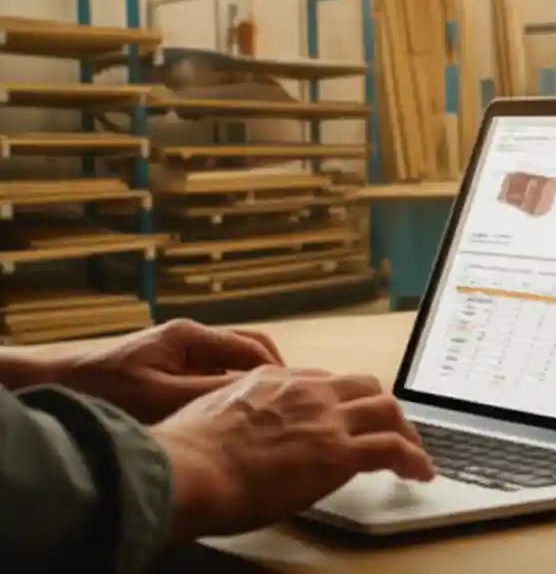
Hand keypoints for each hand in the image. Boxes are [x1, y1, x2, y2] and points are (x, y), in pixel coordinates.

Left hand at [57, 319, 283, 422]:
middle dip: (275, 372)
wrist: (61, 384)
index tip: (300, 393)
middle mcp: (191, 336)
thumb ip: (210, 393)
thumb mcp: (162, 396)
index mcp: (192, 336)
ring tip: (272, 409)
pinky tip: (237, 413)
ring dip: (254, 381)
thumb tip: (259, 394)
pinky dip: (233, 387)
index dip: (281, 370)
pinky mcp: (171, 365)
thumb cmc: (106, 390)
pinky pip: (214, 372)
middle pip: (250, 346)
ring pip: (233, 360)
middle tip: (293, 400)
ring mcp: (181, 350)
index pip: (254, 346)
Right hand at [151, 366, 434, 542]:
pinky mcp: (340, 452)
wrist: (188, 470)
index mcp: (272, 379)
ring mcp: (327, 419)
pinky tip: (420, 472)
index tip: (345, 415)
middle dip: (381, 406)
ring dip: (404, 431)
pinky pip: (393, 449)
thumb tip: (233, 436)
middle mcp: (306, 391)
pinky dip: (414, 459)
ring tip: (413, 452)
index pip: (323, 382)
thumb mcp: (207, 416)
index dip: (341, 400)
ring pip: (386, 410)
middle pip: (364, 387)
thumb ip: (234, 418)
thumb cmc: (184, 455)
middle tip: (390, 427)